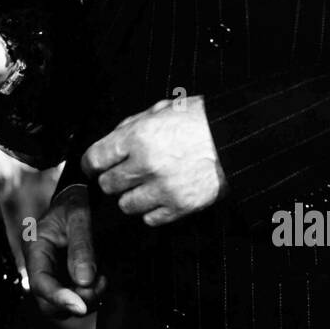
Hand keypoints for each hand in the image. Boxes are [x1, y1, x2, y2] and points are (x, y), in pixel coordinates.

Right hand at [27, 186, 105, 316]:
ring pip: (63, 306)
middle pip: (48, 303)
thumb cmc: (75, 203)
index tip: (81, 306)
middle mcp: (39, 266)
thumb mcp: (79, 216)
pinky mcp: (64, 280)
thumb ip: (81, 247)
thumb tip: (84, 282)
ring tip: (102, 278)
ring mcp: (51, 275)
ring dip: (85, 301)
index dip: (59, 298)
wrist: (77, 199)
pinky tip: (101, 279)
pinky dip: (90, 296)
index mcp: (35, 248)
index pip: (40, 283)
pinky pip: (75, 299)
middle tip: (99, 286)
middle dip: (75, 302)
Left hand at [83, 96, 227, 226]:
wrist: (238, 139)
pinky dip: (152, 210)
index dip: (91, 164)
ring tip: (144, 186)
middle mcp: (146, 164)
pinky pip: (150, 219)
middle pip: (108, 185)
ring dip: (131, 197)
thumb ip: (133, 124)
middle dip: (112, 179)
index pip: (95, 159)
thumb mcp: (164, 109)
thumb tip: (112, 141)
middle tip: (124, 174)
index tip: (94, 167)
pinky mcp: (180, 207)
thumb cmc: (203, 120)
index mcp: (138, 136)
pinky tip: (160, 197)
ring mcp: (163, 188)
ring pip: (125, 205)